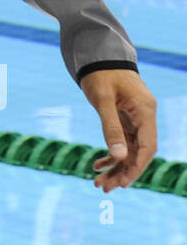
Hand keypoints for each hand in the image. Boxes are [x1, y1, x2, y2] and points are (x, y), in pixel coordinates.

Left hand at [79, 69, 157, 191]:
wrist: (97, 56)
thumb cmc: (100, 74)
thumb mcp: (102, 99)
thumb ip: (110, 127)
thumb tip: (118, 157)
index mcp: (145, 111)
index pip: (147, 146)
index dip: (137, 167)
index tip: (123, 183)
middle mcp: (144, 116)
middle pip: (138, 152)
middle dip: (123, 172)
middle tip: (104, 188)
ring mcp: (136, 118)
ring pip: (130, 150)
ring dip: (116, 167)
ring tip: (98, 183)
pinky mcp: (125, 118)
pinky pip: (122, 142)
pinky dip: (111, 155)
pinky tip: (97, 165)